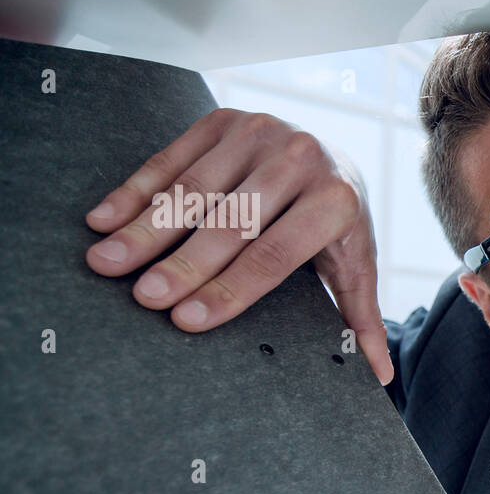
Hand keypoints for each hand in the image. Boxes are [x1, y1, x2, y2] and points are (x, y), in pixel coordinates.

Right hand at [84, 107, 393, 383]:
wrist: (332, 158)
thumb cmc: (336, 225)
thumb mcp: (354, 266)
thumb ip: (360, 318)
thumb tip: (380, 375)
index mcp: (336, 202)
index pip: (273, 256)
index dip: (229, 289)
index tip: (186, 319)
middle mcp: (301, 159)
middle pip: (231, 224)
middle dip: (183, 263)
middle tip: (144, 297)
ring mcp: (261, 132)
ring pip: (194, 190)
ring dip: (145, 228)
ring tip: (107, 263)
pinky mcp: (226, 118)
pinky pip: (173, 158)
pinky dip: (135, 190)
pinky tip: (105, 220)